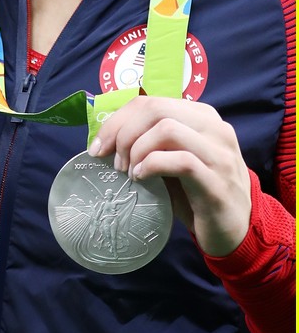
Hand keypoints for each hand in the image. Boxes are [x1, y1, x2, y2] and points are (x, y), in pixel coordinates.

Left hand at [90, 97, 251, 257]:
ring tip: (129, 172)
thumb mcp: (171, 160)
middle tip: (113, 161)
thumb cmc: (195, 193)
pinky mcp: (218, 181)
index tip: (98, 147)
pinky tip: (141, 179)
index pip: (150, 102)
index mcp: (201, 117)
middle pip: (156, 109)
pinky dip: (152, 166)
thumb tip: (106, 138)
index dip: (117, 121)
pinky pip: (181, 161)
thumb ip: (151, 142)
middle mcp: (214, 128)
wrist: (234, 230)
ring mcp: (220, 153)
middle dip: (123, 133)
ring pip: (167, 129)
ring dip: (137, 150)